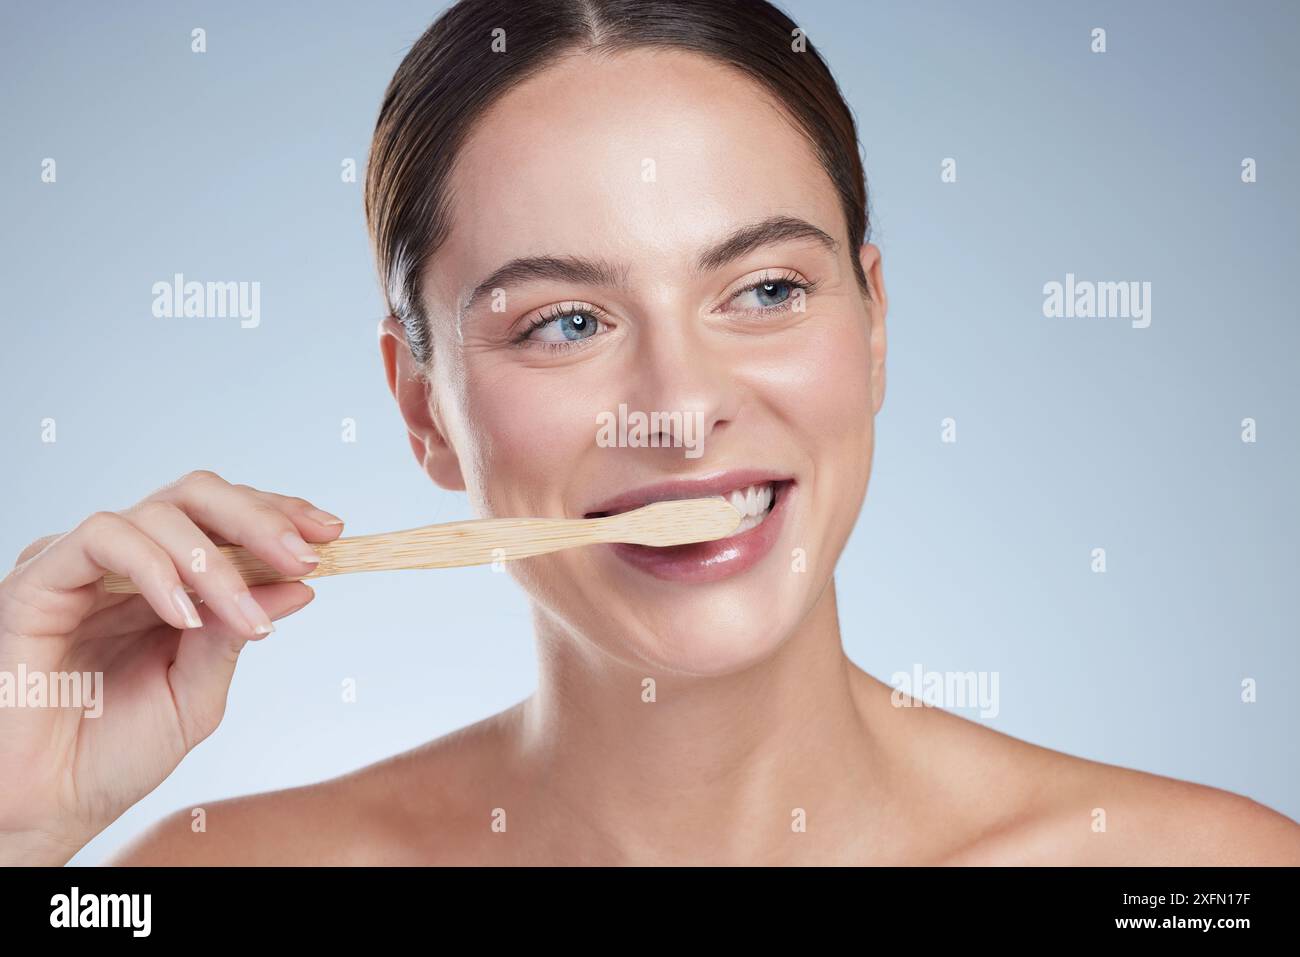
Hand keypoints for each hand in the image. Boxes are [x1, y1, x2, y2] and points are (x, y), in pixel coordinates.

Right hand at [0, 470, 342, 863]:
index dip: (279, 515)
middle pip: (197, 496)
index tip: (332, 534)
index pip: (226, 519)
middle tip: (304, 554)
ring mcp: (80, 566)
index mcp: (166, 582)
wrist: (48, 806)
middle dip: (261, 518)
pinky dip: (156, 570)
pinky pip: (102, 539)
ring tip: (246, 618)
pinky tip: (185, 617)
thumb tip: (302, 584)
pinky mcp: (38, 580)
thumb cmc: (114, 754)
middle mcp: (124, 563)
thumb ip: (239, 633)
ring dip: (217, 562)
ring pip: (157, 512)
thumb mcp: (198, 691)